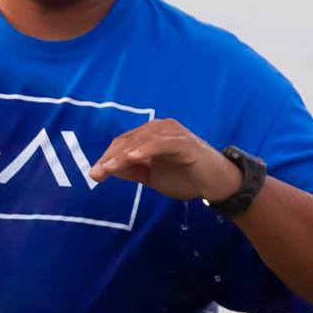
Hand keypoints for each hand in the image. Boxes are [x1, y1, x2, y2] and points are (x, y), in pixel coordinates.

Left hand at [88, 118, 243, 202]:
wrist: (217, 184)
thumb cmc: (185, 177)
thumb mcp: (151, 176)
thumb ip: (131, 170)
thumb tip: (106, 169)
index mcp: (150, 135)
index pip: (122, 143)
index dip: (107, 158)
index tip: (95, 174)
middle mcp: (159, 128)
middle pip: (128, 140)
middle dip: (110, 158)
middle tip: (97, 173)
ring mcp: (172, 132)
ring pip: (141, 141)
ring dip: (123, 155)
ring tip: (110, 168)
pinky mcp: (184, 141)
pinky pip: (161, 144)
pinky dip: (145, 149)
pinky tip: (132, 157)